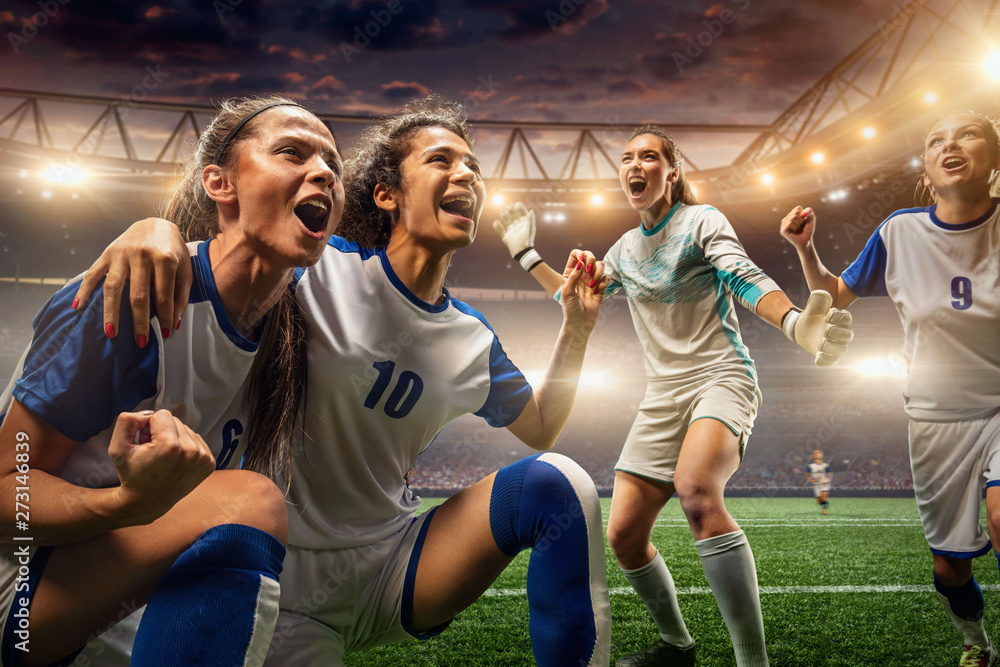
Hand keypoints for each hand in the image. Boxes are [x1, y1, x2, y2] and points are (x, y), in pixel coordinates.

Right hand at [72, 218, 191, 345]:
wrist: (155, 224)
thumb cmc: (173, 251)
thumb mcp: (185, 270)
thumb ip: (181, 296)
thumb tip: (174, 323)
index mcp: (164, 259)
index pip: (163, 296)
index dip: (165, 317)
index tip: (165, 333)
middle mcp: (141, 255)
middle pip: (138, 295)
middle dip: (139, 321)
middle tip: (140, 342)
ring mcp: (121, 254)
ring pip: (113, 287)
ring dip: (111, 312)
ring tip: (111, 333)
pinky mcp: (107, 253)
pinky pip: (93, 273)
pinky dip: (84, 290)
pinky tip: (78, 307)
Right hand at [108, 409, 215, 523]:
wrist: (148, 502)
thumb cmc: (131, 473)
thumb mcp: (117, 447)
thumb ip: (127, 421)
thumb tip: (147, 414)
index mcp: (170, 446)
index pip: (162, 414)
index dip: (148, 426)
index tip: (145, 442)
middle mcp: (191, 451)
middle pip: (175, 421)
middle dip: (162, 431)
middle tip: (153, 451)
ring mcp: (203, 458)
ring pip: (186, 430)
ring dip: (174, 438)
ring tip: (164, 457)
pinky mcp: (210, 463)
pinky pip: (196, 440)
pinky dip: (185, 446)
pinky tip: (176, 461)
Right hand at [492, 202, 535, 258]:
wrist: (523, 253)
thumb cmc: (528, 241)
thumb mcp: (531, 229)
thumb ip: (531, 220)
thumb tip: (530, 210)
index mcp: (524, 225)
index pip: (522, 214)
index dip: (519, 209)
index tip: (517, 204)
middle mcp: (518, 227)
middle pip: (513, 217)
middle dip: (511, 211)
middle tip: (508, 206)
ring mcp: (512, 232)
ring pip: (507, 222)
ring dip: (504, 217)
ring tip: (502, 212)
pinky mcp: (506, 238)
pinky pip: (501, 231)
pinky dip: (498, 227)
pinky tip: (495, 222)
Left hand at [558, 249, 608, 338]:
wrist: (580, 323)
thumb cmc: (570, 309)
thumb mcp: (567, 291)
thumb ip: (573, 276)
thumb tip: (581, 262)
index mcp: (570, 273)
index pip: (575, 255)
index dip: (580, 254)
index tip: (582, 262)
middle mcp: (581, 274)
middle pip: (589, 256)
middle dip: (592, 259)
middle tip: (590, 270)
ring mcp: (591, 281)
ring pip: (600, 265)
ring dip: (599, 272)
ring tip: (593, 285)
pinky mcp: (601, 288)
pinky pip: (606, 278)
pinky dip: (604, 283)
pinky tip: (597, 292)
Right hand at [779, 206, 815, 251]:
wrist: (806, 241)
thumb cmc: (808, 230)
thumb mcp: (811, 218)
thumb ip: (809, 211)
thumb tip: (802, 214)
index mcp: (790, 215)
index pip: (797, 208)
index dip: (804, 215)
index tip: (803, 222)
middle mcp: (785, 219)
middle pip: (795, 212)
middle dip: (801, 219)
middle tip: (800, 226)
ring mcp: (783, 225)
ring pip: (793, 218)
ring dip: (799, 224)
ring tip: (798, 229)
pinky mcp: (782, 231)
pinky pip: (790, 222)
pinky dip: (795, 227)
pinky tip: (794, 232)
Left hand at [785, 290, 853, 366]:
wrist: (802, 326)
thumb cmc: (812, 314)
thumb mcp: (814, 305)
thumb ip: (818, 299)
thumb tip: (822, 293)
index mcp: (840, 319)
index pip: (847, 318)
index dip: (840, 317)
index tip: (828, 314)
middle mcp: (841, 333)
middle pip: (847, 336)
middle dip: (837, 333)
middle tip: (825, 329)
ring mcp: (835, 345)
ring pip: (841, 350)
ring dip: (832, 347)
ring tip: (821, 343)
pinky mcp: (827, 355)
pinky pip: (831, 361)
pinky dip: (826, 360)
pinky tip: (817, 356)